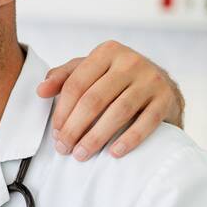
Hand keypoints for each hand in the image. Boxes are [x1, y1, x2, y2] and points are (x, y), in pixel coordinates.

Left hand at [37, 40, 183, 160]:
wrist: (162, 85)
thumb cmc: (117, 80)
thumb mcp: (91, 71)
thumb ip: (64, 77)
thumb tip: (41, 90)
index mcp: (107, 52)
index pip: (76, 84)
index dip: (62, 111)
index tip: (56, 134)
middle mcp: (130, 61)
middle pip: (94, 99)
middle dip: (75, 128)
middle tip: (64, 149)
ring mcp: (151, 79)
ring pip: (118, 111)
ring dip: (96, 137)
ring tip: (81, 154)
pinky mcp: (166, 98)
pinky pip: (146, 122)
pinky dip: (129, 139)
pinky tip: (114, 153)